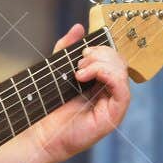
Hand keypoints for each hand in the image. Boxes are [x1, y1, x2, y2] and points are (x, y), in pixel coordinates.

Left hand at [30, 23, 131, 162]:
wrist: (40, 134)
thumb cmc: (49, 107)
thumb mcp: (58, 70)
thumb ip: (67, 49)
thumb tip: (78, 27)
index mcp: (101, 83)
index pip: (114, 58)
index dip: (102, 49)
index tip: (82, 50)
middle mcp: (110, 93)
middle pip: (120, 62)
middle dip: (100, 54)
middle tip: (80, 62)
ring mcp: (113, 105)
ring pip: (122, 72)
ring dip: (101, 64)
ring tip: (79, 72)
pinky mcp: (113, 115)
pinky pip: (122, 89)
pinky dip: (107, 75)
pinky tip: (85, 77)